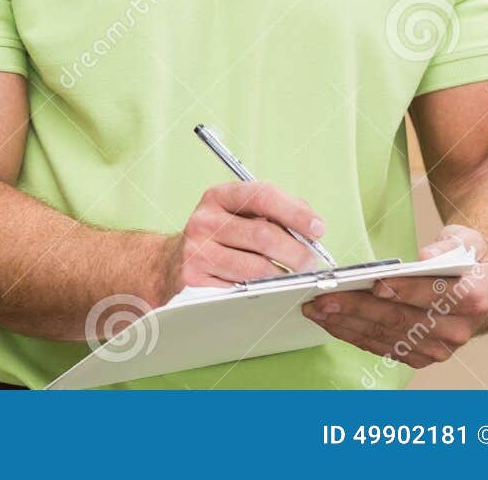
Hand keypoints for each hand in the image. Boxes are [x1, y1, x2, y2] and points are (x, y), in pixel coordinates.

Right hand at [162, 182, 327, 298]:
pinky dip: (261, 290)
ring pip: (255, 267)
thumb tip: (311, 226)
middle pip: (263, 235)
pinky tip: (267, 288)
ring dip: (282, 275)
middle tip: (311, 262)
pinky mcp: (195, 280)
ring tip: (293, 277)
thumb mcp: (238, 213)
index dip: (295, 212)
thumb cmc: (217, 237)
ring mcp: (197, 250)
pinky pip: (240, 289)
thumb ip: (275, 212)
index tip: (318, 228)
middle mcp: (205, 220)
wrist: (169, 264)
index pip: (262, 195)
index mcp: (219, 196)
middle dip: (296, 252)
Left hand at [301, 224, 487, 368]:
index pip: (434, 294)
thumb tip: (424, 257)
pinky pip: (383, 347)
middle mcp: (459, 329)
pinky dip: (354, 335)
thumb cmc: (466, 259)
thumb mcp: (466, 240)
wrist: (480, 287)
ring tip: (317, 310)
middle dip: (358, 307)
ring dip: (347, 323)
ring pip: (387, 335)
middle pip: (402, 318)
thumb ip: (446, 247)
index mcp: (473, 297)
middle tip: (323, 298)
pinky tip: (332, 323)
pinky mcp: (423, 357)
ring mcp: (440, 348)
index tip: (374, 284)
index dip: (404, 290)